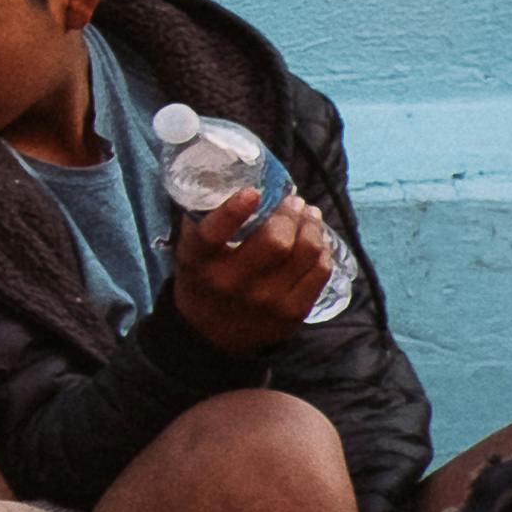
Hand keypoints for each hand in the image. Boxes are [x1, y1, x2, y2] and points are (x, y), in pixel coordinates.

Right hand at [170, 189, 336, 357]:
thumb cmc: (202, 280)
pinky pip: (318, 273)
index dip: (233, 212)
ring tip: (309, 214)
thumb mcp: (190, 252)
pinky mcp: (291, 313)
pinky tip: (316, 240)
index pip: (213, 235)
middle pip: (275, 241)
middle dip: (291, 214)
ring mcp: (265, 301)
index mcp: (200, 263)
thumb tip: (224, 175)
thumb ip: (203, 218)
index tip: (252, 192)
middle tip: (294, 201)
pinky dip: (321, 250)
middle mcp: (231, 283)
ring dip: (312, 227)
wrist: (210, 336)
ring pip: (304, 254)